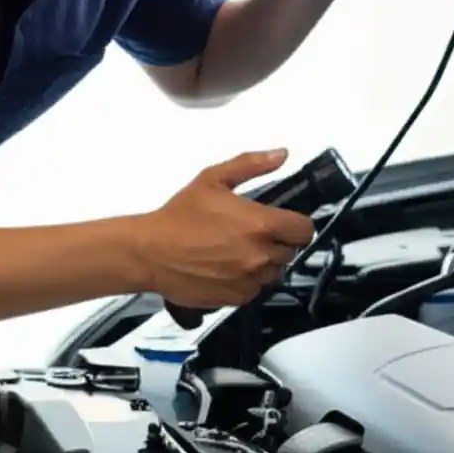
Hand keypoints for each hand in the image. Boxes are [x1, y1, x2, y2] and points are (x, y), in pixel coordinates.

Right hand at [135, 149, 314, 307]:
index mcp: (261, 224)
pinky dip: (247, 281)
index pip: (304, 230)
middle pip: (289, 252)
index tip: (284, 223)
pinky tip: (228, 268)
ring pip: (273, 273)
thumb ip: (251, 164)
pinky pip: (255, 290)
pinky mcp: (236, 299)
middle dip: (277, 243)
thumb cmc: (180, 214)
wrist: (149, 252)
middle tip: (253, 234)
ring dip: (264, 263)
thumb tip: (282, 154)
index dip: (297, 225)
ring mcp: (249, 280)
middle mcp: (260, 255)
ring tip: (238, 251)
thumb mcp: (213, 179)